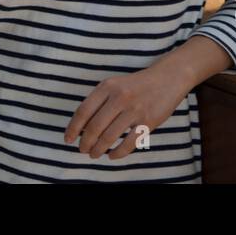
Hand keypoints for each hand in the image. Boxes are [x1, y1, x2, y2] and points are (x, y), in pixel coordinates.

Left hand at [64, 66, 188, 159]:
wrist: (167, 78)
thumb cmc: (136, 85)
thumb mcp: (114, 85)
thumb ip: (99, 101)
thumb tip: (82, 127)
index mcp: (107, 87)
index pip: (83, 111)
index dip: (73, 128)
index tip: (68, 139)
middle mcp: (119, 97)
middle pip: (95, 127)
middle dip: (85, 143)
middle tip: (83, 150)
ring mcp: (134, 110)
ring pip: (109, 137)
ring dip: (99, 150)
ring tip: (95, 154)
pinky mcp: (148, 121)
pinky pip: (129, 143)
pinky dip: (118, 153)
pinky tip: (112, 156)